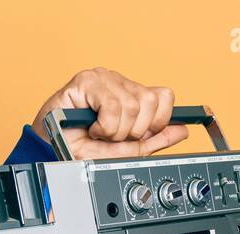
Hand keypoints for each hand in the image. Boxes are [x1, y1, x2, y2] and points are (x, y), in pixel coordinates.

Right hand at [30, 67, 189, 159]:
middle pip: (150, 101)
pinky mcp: (86, 80)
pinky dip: (106, 126)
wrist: (57, 150)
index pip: (164, 95)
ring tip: (101, 133)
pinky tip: (93, 127)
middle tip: (116, 136)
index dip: (159, 120)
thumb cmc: (87, 147)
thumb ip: (157, 139)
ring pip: (132, 106)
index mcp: (132, 94)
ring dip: (117, 130)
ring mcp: (103, 78)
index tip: (142, 135)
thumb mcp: (129, 148)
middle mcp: (120, 82)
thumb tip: (182, 130)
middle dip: (136, 130)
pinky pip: (113, 106)